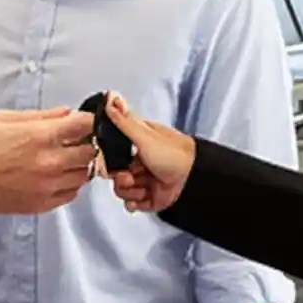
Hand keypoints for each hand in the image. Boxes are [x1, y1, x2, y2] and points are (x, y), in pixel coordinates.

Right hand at [0, 106, 96, 213]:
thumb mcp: (4, 118)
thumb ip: (40, 116)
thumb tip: (65, 112)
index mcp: (41, 136)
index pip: (85, 125)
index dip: (87, 120)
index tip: (83, 121)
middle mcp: (49, 162)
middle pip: (90, 151)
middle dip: (85, 142)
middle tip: (73, 140)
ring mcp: (47, 186)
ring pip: (84, 175)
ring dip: (78, 165)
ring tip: (62, 159)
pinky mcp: (41, 205)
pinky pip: (71, 195)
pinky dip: (69, 184)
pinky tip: (54, 176)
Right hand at [102, 94, 195, 212]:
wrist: (194, 178)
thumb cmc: (174, 153)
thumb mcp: (145, 135)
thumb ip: (124, 120)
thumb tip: (110, 99)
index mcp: (138, 145)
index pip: (113, 154)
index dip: (108, 162)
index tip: (110, 164)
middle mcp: (140, 163)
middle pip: (116, 175)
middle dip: (120, 180)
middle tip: (130, 178)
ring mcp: (146, 180)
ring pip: (123, 191)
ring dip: (130, 192)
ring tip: (143, 188)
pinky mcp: (151, 197)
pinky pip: (134, 203)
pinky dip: (134, 203)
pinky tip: (140, 199)